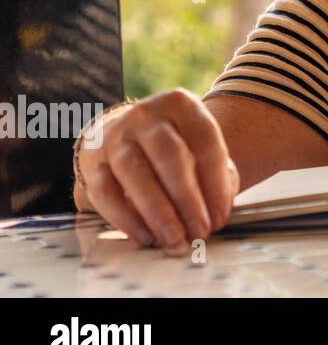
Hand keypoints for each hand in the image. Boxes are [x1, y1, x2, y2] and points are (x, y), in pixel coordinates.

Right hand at [75, 89, 238, 248]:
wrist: (129, 135)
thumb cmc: (176, 148)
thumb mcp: (199, 149)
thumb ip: (215, 177)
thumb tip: (214, 217)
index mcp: (182, 106)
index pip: (205, 143)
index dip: (215, 184)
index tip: (219, 218)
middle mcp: (147, 115)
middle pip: (170, 157)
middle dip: (187, 199)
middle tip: (199, 232)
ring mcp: (115, 135)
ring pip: (136, 174)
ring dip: (158, 212)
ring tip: (174, 239)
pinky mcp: (92, 159)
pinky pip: (106, 191)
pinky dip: (125, 217)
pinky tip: (145, 236)